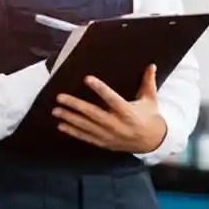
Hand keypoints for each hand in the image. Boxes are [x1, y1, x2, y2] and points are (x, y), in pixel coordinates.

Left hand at [52, 64, 166, 153]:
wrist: (153, 143)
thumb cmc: (150, 117)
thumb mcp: (150, 100)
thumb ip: (148, 82)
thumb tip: (151, 65)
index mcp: (128, 112)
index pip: (112, 98)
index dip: (100, 89)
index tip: (87, 79)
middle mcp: (117, 124)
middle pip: (93, 114)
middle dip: (75, 105)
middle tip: (60, 97)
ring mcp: (110, 135)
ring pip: (87, 126)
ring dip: (70, 118)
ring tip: (56, 111)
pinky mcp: (105, 143)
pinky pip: (86, 137)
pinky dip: (73, 132)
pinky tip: (61, 126)